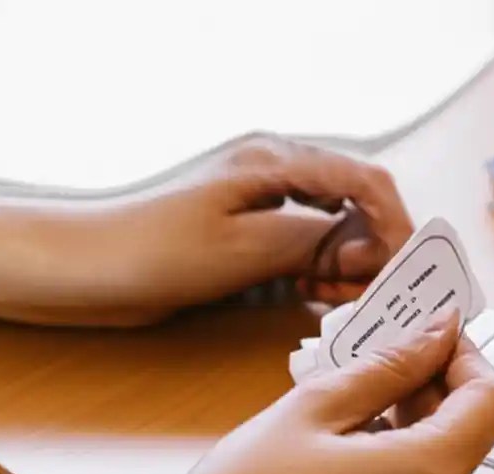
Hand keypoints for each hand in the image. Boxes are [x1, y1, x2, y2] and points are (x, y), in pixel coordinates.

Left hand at [0, 133, 413, 326]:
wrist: (88, 266)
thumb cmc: (155, 249)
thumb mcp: (247, 246)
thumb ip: (317, 240)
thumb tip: (370, 249)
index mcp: (278, 159)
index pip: (367, 182)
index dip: (397, 226)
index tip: (404, 269)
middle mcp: (279, 170)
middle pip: (358, 203)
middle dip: (374, 248)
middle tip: (366, 290)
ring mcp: (266, 198)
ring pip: (338, 225)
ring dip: (349, 262)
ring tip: (334, 293)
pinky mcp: (255, 228)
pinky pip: (311, 241)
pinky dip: (324, 267)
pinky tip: (313, 290)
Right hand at [145, 307, 493, 473]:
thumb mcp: (314, 409)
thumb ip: (390, 366)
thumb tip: (440, 332)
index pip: (493, 401)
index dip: (468, 360)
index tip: (432, 337)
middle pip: (468, 438)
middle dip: (434, 393)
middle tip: (380, 362)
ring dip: (412, 433)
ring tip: (349, 412)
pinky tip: (343, 462)